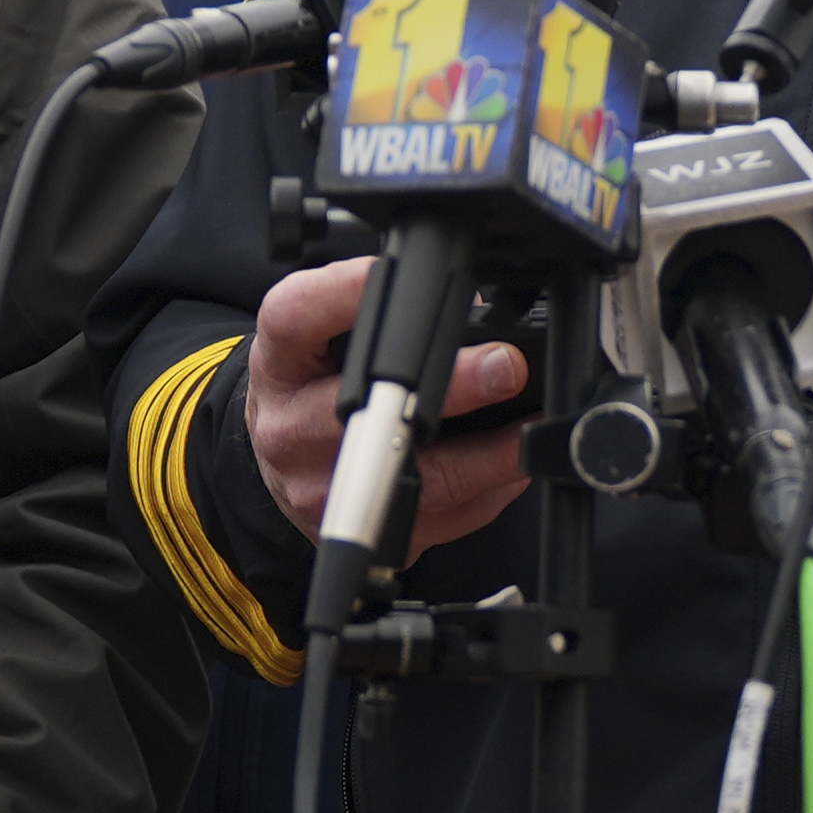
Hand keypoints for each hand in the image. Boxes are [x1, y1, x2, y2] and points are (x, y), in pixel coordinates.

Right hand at [245, 259, 533, 560]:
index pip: (298, 317)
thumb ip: (380, 312)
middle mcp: (290, 428)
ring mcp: (323, 491)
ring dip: (492, 453)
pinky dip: (489, 490)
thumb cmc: (314, 386)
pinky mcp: (365, 533)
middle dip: (453, 389)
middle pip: (372, 407)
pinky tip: (510, 464)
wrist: (284, 462)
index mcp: (280, 362)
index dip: (346, 294)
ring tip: (532, 424)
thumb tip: (478, 310)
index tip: (403, 280)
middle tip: (505, 367)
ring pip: (422, 478)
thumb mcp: (322, 336)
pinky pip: (442, 518)